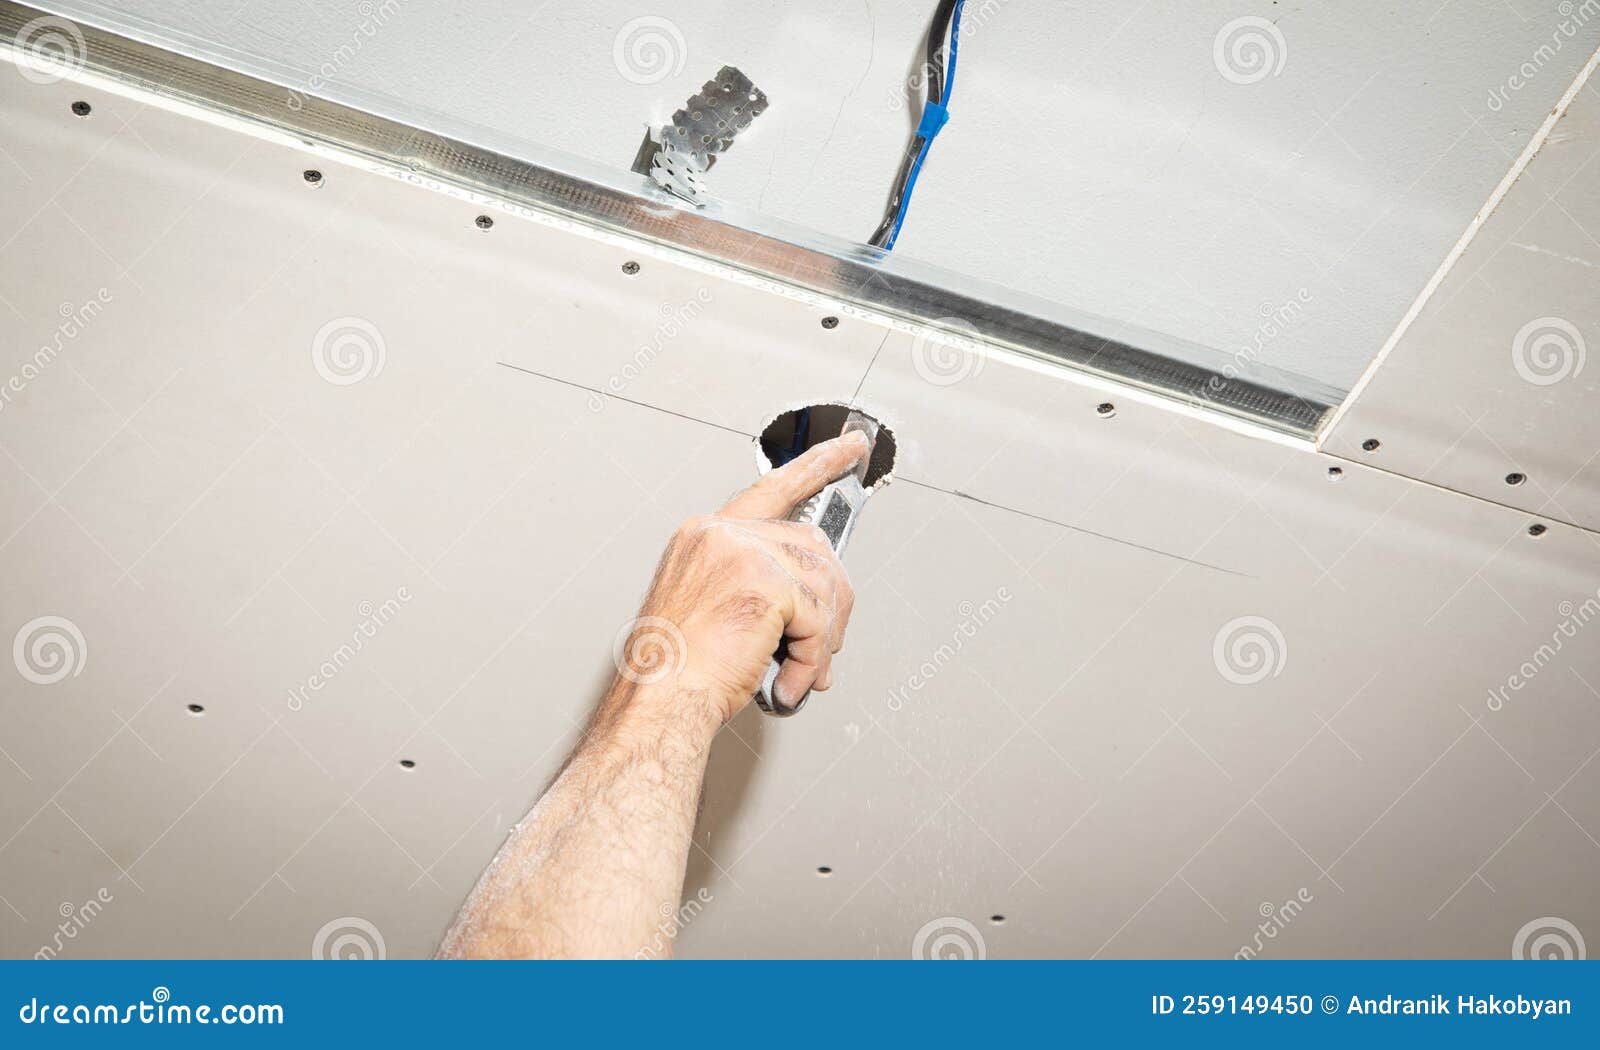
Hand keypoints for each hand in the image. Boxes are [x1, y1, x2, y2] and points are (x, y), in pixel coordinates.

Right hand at [616, 431, 867, 723]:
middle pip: (813, 548)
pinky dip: (814, 657)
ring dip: (822, 639)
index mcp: (705, 535)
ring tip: (801, 672)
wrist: (657, 703)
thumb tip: (817, 602)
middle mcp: (719, 534)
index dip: (817, 466)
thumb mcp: (715, 610)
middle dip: (831, 602)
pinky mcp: (763, 583)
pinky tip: (791, 679)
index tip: (849, 448)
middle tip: (823, 648)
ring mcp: (740, 553)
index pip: (773, 489)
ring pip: (822, 586)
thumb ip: (762, 588)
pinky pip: (817, 618)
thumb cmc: (677, 671)